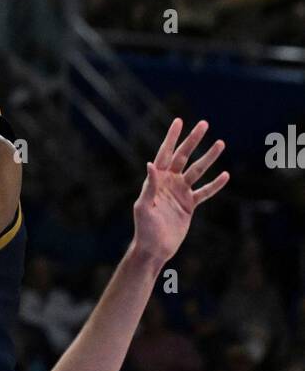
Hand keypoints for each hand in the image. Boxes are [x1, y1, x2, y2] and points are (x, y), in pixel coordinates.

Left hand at [132, 118, 228, 265]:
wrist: (154, 249)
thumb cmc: (144, 229)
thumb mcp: (144, 207)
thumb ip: (150, 186)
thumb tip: (151, 164)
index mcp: (156, 180)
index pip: (164, 154)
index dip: (171, 138)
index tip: (178, 121)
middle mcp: (169, 183)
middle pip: (183, 157)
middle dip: (193, 141)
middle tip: (204, 124)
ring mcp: (180, 193)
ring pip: (197, 171)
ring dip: (209, 158)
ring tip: (221, 143)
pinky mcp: (189, 205)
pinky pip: (205, 192)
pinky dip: (215, 184)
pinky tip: (226, 175)